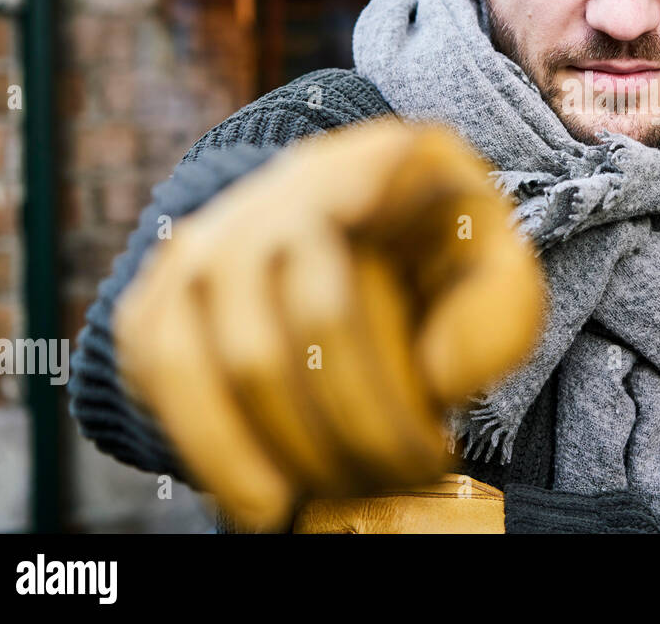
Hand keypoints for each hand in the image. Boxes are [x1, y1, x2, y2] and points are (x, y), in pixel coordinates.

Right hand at [112, 118, 546, 530]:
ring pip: (219, 358)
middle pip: (298, 327)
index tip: (433, 454)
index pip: (359, 273)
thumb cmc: (442, 265)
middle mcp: (281, 185)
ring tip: (341, 496)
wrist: (359, 238)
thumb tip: (434, 378)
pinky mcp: (160, 292)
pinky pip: (161, 373)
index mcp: (378, 162)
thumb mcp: (499, 274)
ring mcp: (210, 235)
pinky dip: (212, 450)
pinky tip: (266, 496)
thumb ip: (495, 315)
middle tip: (407, 480)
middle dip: (358, 430)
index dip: (376, 374)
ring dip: (281, 451)